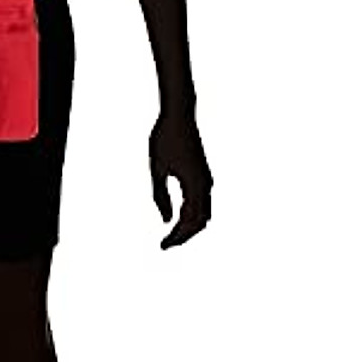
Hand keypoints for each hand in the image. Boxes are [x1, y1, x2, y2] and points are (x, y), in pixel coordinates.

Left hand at [150, 95, 212, 249]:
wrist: (180, 114)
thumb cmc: (165, 138)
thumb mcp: (157, 168)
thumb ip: (160, 195)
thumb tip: (165, 220)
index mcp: (195, 185)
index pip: (189, 222)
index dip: (176, 237)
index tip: (162, 246)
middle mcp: (205, 185)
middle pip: (200, 222)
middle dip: (184, 236)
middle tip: (165, 245)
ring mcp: (206, 180)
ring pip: (204, 214)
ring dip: (190, 227)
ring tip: (172, 235)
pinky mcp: (203, 175)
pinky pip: (202, 203)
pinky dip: (192, 215)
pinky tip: (179, 217)